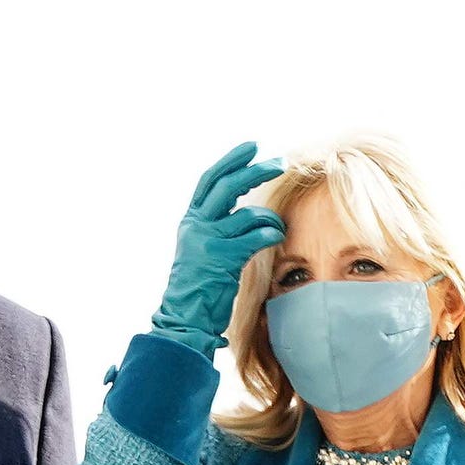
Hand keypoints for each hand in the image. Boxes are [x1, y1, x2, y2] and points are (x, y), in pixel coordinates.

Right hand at [153, 140, 285, 347]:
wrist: (185, 317)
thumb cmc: (200, 289)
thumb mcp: (202, 251)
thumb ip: (217, 228)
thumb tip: (247, 210)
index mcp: (191, 221)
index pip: (210, 180)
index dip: (231, 161)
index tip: (252, 147)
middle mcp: (196, 225)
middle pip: (228, 186)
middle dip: (256, 170)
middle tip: (279, 162)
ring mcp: (208, 240)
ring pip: (248, 214)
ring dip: (270, 218)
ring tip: (279, 226)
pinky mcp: (222, 258)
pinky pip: (256, 236)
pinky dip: (271, 234)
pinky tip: (276, 237)